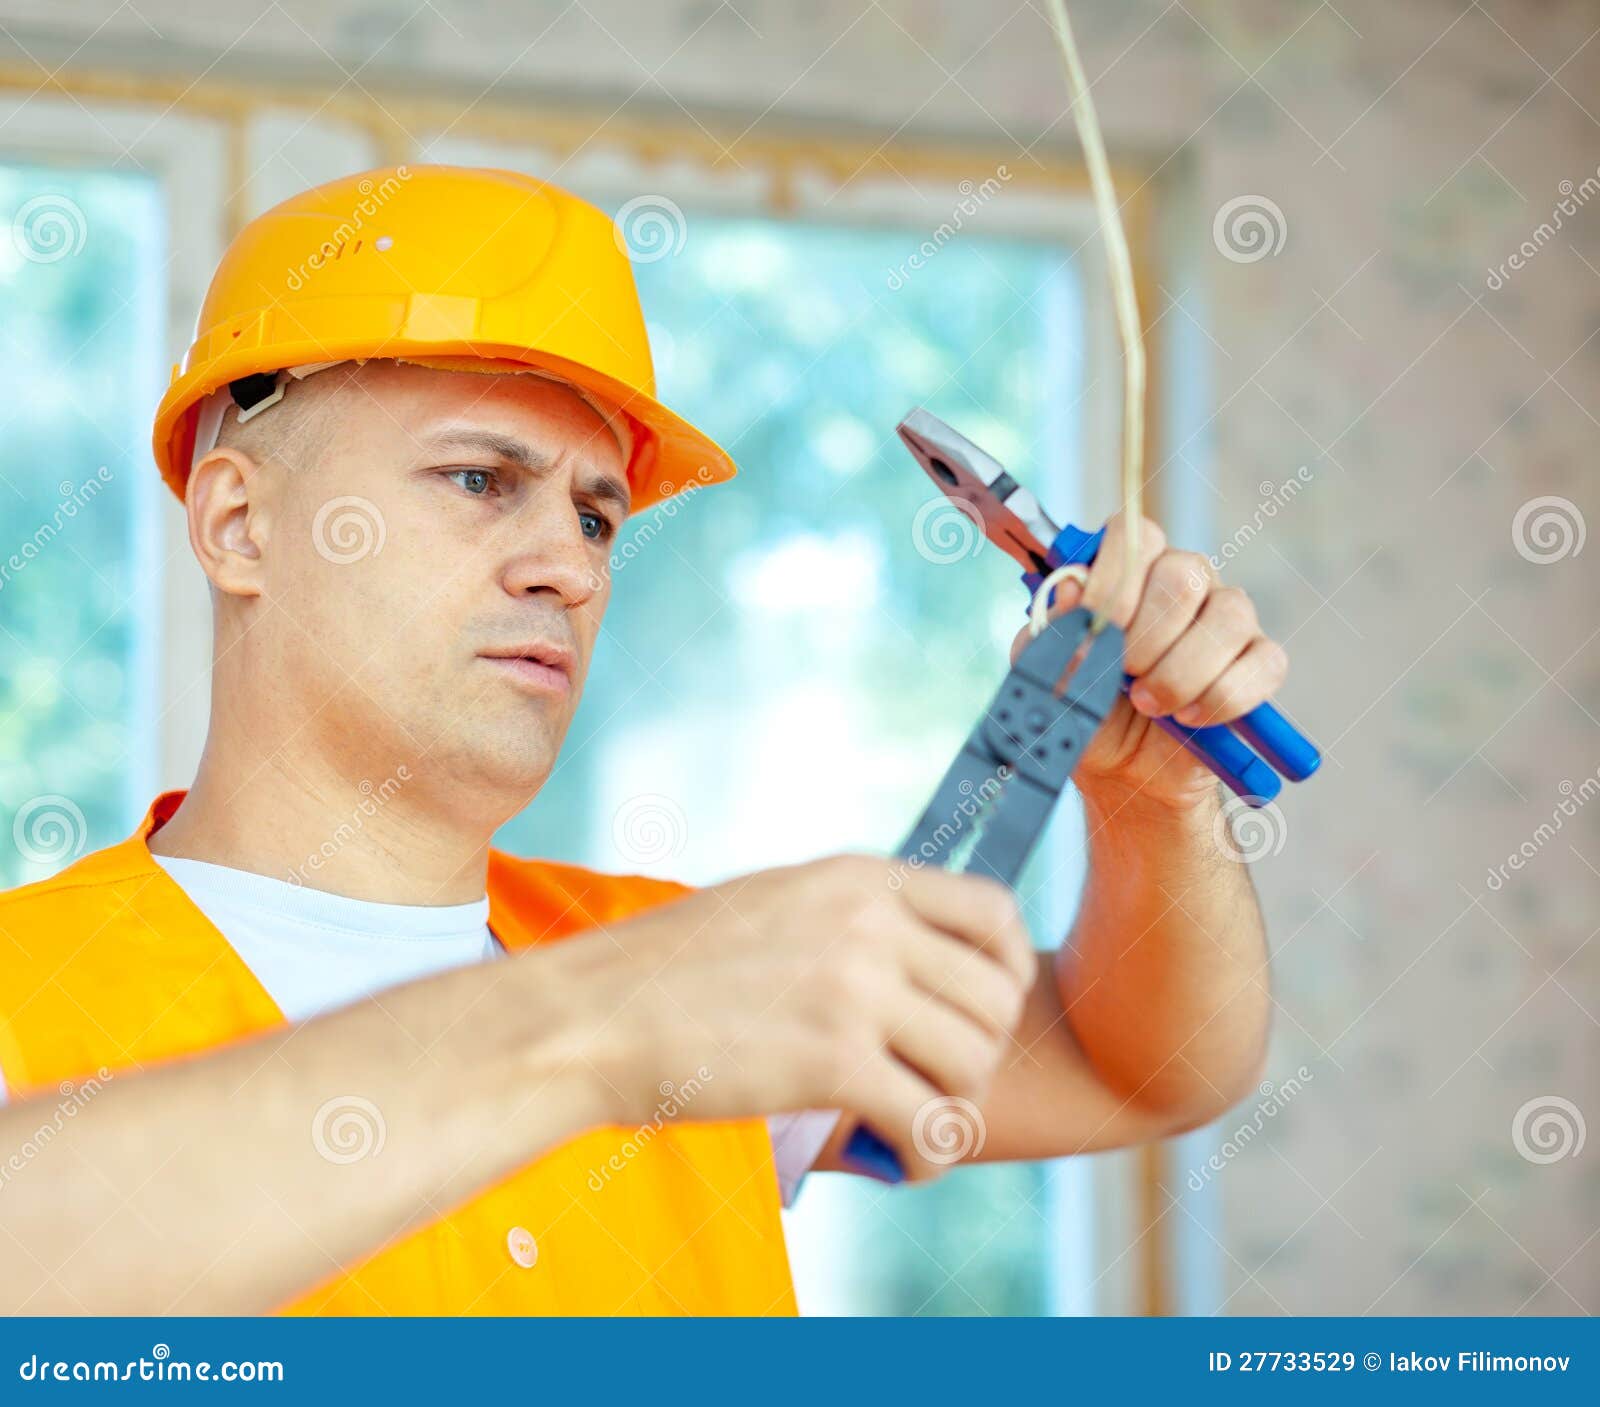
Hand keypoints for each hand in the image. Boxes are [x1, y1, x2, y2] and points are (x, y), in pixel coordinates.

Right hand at [549, 854, 1033, 1181]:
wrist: (592, 1016)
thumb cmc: (670, 971)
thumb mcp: (776, 904)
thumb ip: (854, 918)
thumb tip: (921, 961)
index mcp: (858, 877)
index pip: (993, 908)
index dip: (1008, 969)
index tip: (982, 1011)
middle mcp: (869, 922)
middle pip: (995, 997)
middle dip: (977, 1054)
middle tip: (931, 1083)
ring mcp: (855, 988)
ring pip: (973, 1061)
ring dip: (952, 1104)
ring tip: (908, 1120)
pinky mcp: (835, 1062)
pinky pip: (933, 1121)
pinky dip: (927, 1154)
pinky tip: (896, 1158)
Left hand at [1010, 512, 1287, 811]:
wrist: (1123, 769)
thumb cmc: (1089, 708)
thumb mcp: (1052, 673)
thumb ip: (1055, 630)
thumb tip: (1069, 589)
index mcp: (1132, 572)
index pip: (1136, 535)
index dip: (1115, 579)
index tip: (1097, 627)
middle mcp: (1185, 583)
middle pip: (1184, 572)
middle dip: (1147, 635)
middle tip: (1125, 673)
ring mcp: (1228, 620)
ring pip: (1229, 615)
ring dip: (1181, 671)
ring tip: (1150, 704)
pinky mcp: (1260, 662)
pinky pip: (1263, 663)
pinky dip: (1221, 698)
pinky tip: (1188, 717)